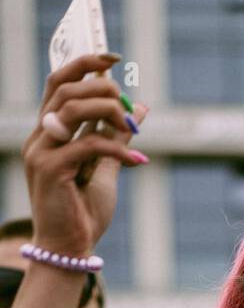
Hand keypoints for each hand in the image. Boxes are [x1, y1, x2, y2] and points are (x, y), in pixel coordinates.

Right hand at [23, 52, 147, 255]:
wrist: (69, 249)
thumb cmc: (83, 212)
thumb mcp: (106, 168)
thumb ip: (117, 137)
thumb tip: (140, 108)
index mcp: (48, 132)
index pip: (58, 83)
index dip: (83, 64)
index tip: (112, 58)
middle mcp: (39, 136)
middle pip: (64, 89)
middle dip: (101, 88)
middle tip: (129, 105)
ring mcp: (40, 151)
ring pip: (71, 108)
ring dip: (108, 111)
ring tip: (132, 129)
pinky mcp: (49, 169)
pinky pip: (85, 144)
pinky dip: (115, 148)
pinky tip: (137, 159)